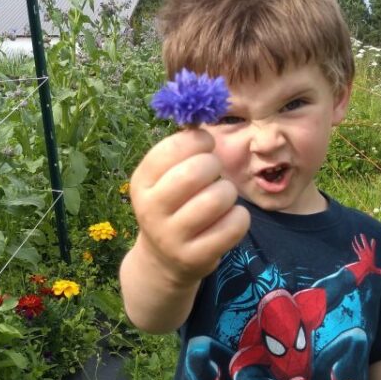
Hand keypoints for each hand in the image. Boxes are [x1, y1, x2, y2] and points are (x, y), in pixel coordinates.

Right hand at [129, 128, 249, 284]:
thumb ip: (181, 149)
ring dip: (228, 192)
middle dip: (215, 166)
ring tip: (219, 199)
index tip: (205, 146)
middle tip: (213, 175)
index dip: (198, 141)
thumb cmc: (173, 206)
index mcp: (141, 182)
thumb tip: (204, 118)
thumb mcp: (163, 178)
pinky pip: (234, 224)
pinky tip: (228, 219)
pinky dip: (239, 217)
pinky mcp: (196, 258)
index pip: (172, 148)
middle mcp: (151, 209)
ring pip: (219, 197)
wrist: (164, 261)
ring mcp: (172, 237)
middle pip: (197, 171)